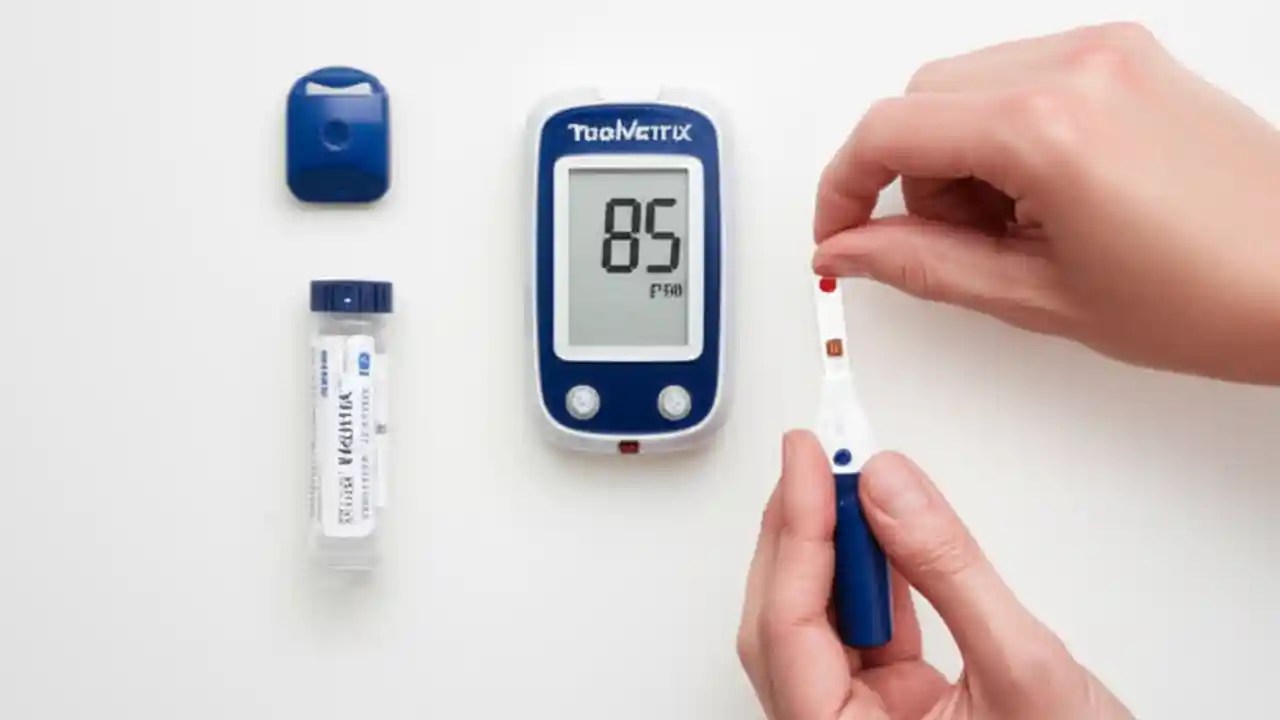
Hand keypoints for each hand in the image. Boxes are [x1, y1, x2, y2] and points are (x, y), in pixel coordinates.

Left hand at [737, 431, 1131, 718]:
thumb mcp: (1024, 670)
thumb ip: (949, 574)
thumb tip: (889, 488)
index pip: (790, 629)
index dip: (795, 532)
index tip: (808, 456)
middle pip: (785, 621)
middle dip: (802, 531)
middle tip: (822, 454)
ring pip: (819, 621)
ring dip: (834, 547)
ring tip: (854, 479)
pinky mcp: (894, 707)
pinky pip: (861, 631)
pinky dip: (870, 576)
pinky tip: (881, 530)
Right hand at [813, 22, 1279, 383]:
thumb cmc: (1211, 296)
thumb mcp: (1038, 296)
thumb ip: (921, 265)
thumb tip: (847, 251)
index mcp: (1047, 127)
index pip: (888, 130)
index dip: (843, 188)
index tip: (838, 231)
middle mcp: (1075, 67)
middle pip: (920, 99)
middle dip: (913, 176)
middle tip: (955, 243)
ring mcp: (1107, 53)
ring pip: (966, 85)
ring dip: (959, 154)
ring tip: (1017, 226)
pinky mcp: (1128, 56)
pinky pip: (1021, 76)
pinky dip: (1005, 133)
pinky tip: (1046, 193)